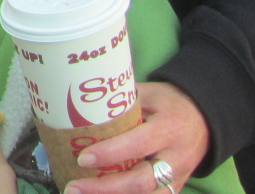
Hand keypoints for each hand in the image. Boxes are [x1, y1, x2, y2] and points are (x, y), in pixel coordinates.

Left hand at [64, 83, 207, 192]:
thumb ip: (121, 104)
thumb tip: (81, 108)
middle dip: (106, 188)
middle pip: (142, 181)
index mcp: (169, 129)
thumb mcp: (148, 94)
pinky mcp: (176, 188)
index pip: (138, 144)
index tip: (82, 158)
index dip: (110, 154)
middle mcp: (176, 158)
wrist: (204, 119)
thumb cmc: (168, 103)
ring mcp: (179, 177)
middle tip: (74, 187)